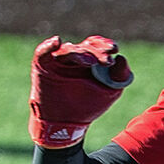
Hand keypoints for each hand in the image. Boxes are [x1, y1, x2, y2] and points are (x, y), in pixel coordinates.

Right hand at [29, 34, 132, 148]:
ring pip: (68, 50)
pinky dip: (48, 46)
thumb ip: (120, 75)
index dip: (105, 45)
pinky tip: (56, 41)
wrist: (66, 123)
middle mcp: (73, 58)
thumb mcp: (110, 91)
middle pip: (85, 47)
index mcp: (89, 60)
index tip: (114, 49)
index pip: (96, 45)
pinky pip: (43, 52)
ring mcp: (58, 61)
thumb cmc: (89, 105)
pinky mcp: (42, 66)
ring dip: (80, 54)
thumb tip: (121, 58)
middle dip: (96, 52)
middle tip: (106, 61)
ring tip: (90, 62)